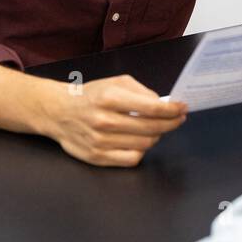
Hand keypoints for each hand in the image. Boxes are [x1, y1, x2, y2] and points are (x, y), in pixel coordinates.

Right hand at [45, 74, 187, 166]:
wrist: (58, 112)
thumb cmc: (90, 96)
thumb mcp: (114, 83)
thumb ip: (141, 91)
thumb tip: (163, 104)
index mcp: (109, 98)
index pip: (151, 108)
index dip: (172, 110)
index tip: (183, 108)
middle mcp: (104, 120)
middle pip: (151, 128)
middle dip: (171, 123)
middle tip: (178, 119)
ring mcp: (100, 141)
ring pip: (145, 144)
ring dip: (157, 136)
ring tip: (158, 128)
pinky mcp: (97, 157)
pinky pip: (132, 159)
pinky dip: (142, 150)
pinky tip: (141, 141)